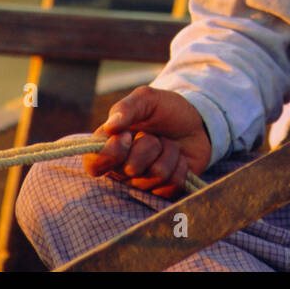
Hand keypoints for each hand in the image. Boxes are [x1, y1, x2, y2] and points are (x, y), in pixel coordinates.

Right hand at [83, 86, 211, 197]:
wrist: (196, 120)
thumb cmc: (165, 109)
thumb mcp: (145, 99)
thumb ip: (125, 108)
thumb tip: (110, 127)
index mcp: (110, 147)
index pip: (93, 164)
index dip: (110, 154)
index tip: (127, 136)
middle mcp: (123, 169)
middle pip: (131, 169)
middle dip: (150, 145)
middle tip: (154, 135)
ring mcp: (144, 182)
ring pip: (156, 174)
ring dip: (169, 152)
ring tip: (168, 143)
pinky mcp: (165, 190)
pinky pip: (173, 184)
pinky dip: (181, 165)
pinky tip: (179, 157)